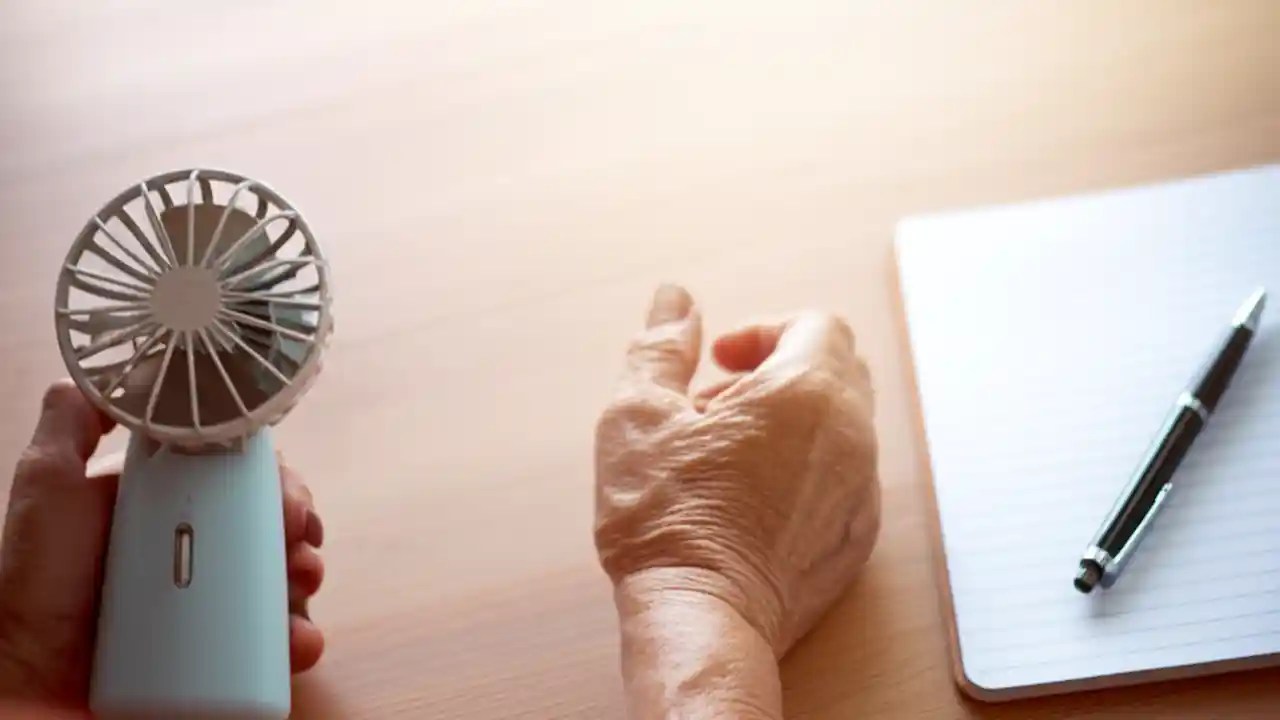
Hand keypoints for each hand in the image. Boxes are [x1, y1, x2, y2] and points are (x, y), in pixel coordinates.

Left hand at [0, 381, 325, 707]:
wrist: (26, 681)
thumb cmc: (31, 585)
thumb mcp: (47, 489)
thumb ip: (70, 427)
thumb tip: (98, 375)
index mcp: (169, 509)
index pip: (241, 481)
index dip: (275, 484)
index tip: (285, 496)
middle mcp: (194, 552)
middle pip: (272, 527)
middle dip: (299, 528)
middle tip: (297, 540)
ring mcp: (206, 605)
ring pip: (283, 581)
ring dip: (308, 577)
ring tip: (300, 585)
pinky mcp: (216, 657)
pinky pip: (273, 645)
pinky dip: (297, 639)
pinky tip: (295, 638)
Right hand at [595, 285, 879, 654]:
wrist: (703, 620)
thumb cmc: (665, 519)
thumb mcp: (639, 416)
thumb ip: (661, 347)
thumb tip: (675, 300)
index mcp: (808, 393)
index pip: (816, 324)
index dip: (763, 330)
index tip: (719, 361)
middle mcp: (852, 437)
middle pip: (838, 369)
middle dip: (777, 371)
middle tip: (716, 405)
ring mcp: (862, 492)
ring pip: (842, 426)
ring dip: (790, 421)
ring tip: (724, 456)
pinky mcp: (857, 540)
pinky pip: (845, 480)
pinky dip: (807, 470)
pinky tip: (750, 500)